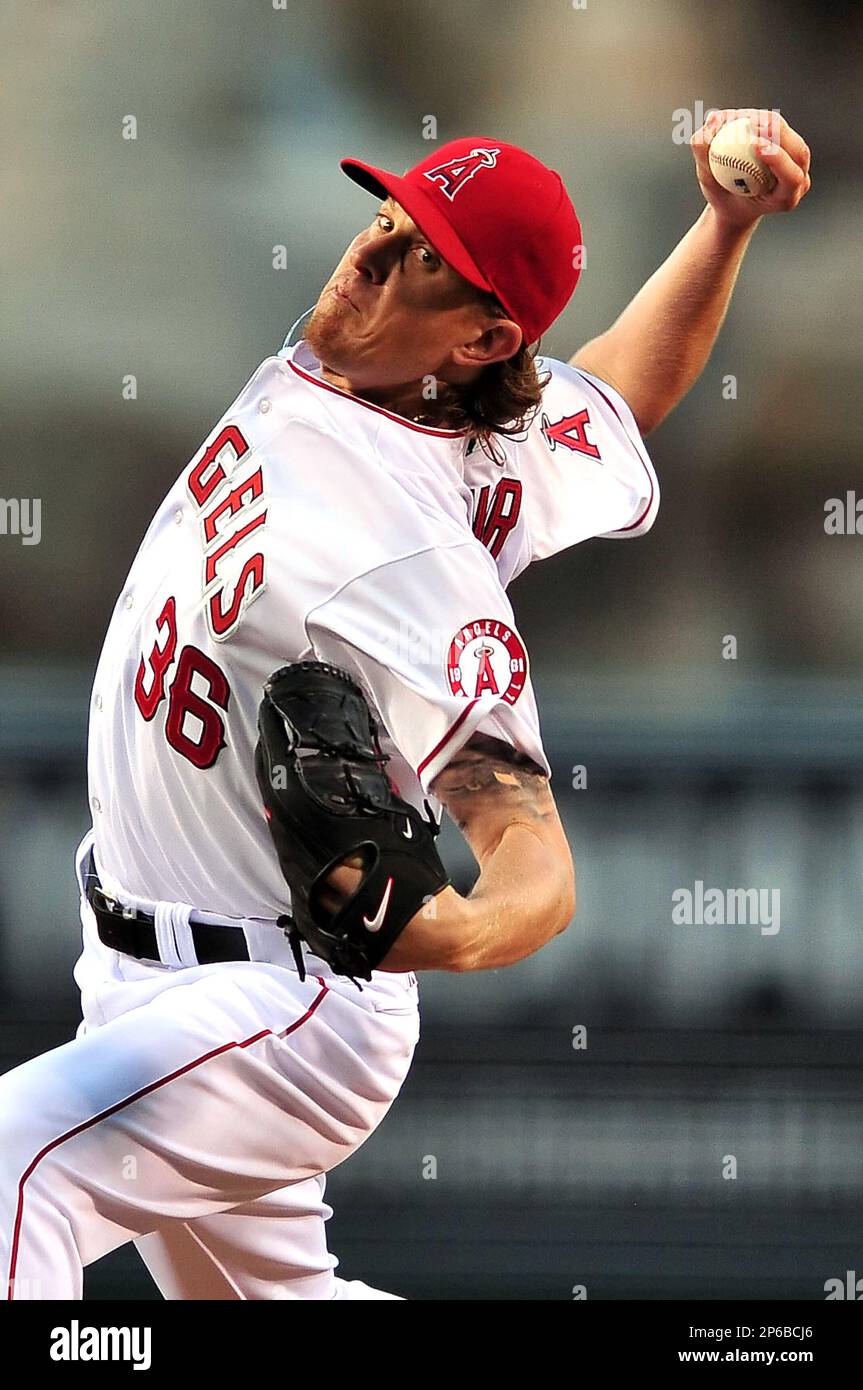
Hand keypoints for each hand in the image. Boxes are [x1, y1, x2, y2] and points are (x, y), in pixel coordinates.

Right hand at [690, 108, 810, 229]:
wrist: (733, 199)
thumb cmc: (721, 196)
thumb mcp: (707, 183)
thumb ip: (704, 156)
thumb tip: (708, 125)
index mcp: (785, 199)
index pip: (792, 178)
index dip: (778, 159)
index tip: (755, 144)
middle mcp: (798, 180)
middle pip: (798, 151)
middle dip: (777, 132)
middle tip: (749, 123)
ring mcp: (797, 162)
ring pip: (790, 135)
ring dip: (767, 121)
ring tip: (740, 118)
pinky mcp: (789, 144)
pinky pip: (780, 126)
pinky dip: (760, 118)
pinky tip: (739, 116)